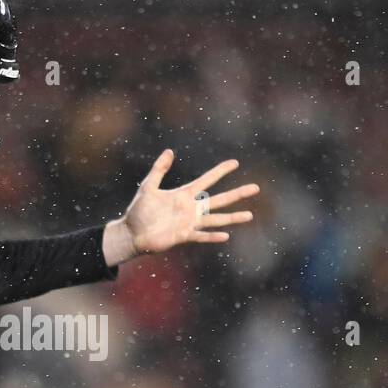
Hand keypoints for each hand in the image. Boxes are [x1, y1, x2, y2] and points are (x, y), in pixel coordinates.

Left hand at [105, 149, 259, 262]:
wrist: (131, 233)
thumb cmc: (138, 211)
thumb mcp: (148, 186)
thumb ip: (159, 169)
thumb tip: (169, 151)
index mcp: (184, 194)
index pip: (207, 180)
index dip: (220, 171)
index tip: (235, 162)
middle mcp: (191, 208)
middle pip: (220, 199)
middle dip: (238, 194)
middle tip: (256, 188)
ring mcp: (189, 223)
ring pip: (216, 219)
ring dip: (233, 217)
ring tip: (249, 215)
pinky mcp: (183, 236)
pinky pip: (201, 236)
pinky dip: (212, 236)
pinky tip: (226, 236)